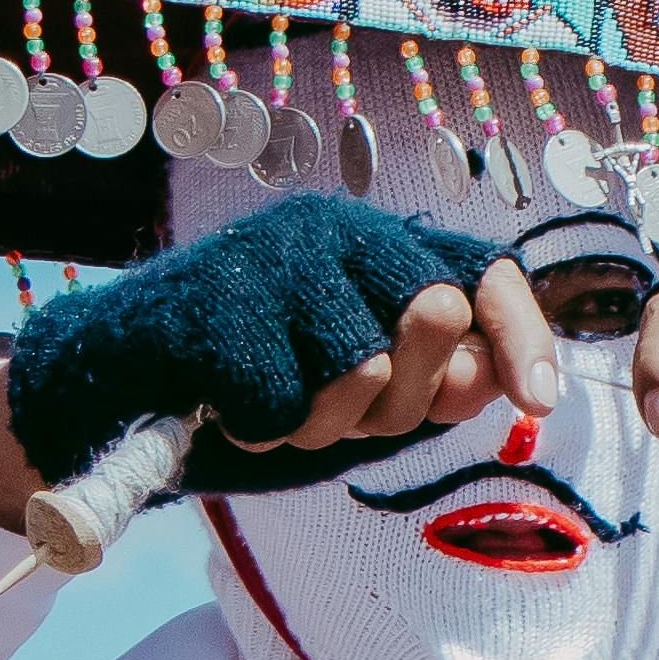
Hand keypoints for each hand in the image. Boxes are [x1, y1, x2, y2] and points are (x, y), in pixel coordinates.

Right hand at [0, 194, 525, 507]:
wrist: (116, 384)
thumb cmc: (253, 386)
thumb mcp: (363, 394)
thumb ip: (435, 382)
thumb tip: (495, 376)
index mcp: (374, 245)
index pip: (481, 270)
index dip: (521, 333)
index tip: (541, 401)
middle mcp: (328, 230)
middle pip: (430, 317)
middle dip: (403, 397)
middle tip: (347, 415)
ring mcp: (268, 256)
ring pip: (357, 366)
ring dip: (321, 421)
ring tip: (279, 408)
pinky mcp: (214, 300)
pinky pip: (280, 402)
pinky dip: (259, 430)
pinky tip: (230, 408)